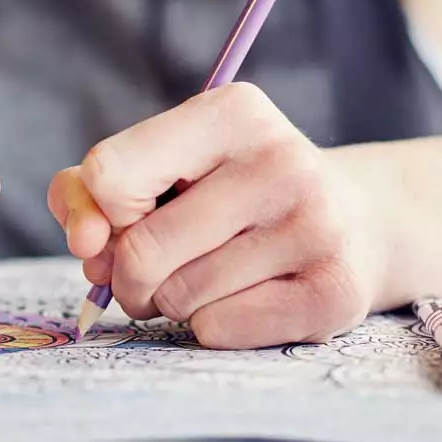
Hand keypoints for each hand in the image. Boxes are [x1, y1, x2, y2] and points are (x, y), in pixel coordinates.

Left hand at [46, 83, 385, 348]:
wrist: (356, 222)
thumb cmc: (229, 193)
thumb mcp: (163, 165)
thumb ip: (89, 191)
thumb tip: (85, 242)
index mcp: (231, 112)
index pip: (109, 174)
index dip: (103, 212)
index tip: (130, 216)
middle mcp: (281, 161)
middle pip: (140, 250)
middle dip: (129, 276)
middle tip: (153, 272)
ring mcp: (315, 226)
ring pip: (178, 296)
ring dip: (173, 302)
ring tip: (209, 276)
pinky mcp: (334, 291)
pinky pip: (219, 330)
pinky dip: (211, 325)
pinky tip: (246, 297)